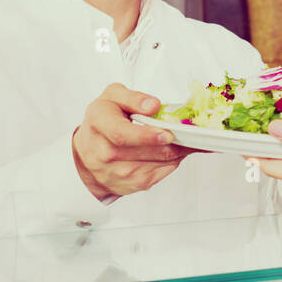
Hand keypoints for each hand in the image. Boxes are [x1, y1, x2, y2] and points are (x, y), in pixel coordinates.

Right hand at [72, 83, 197, 199]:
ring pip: (160, 163)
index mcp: (99, 123)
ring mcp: (118, 172)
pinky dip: (174, 160)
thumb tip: (153, 105)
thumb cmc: (104, 120)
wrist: (88, 151)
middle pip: (147, 152)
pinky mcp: (131, 184)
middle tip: (193, 134)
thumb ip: (133, 97)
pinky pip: (161, 172)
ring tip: (187, 139)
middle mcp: (105, 152)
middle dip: (174, 142)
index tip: (167, 134)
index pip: (122, 135)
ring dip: (178, 151)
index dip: (146, 136)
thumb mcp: (113, 97)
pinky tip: (175, 150)